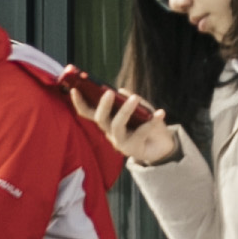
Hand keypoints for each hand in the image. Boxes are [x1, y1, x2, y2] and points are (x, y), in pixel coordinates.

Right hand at [66, 67, 184, 171]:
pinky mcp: (134, 149)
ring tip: (134, 97)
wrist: (163, 145)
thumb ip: (130, 100)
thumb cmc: (147, 124)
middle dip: (103, 106)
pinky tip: (160, 113)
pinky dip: (152, 121)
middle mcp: (110, 132)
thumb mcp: (141, 109)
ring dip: (125, 111)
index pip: (89, 113)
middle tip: (109, 93)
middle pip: (100, 119)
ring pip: (117, 126)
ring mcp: (121, 142)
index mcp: (107, 121)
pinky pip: (141, 133)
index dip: (79, 103)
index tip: (74, 89)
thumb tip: (121, 91)